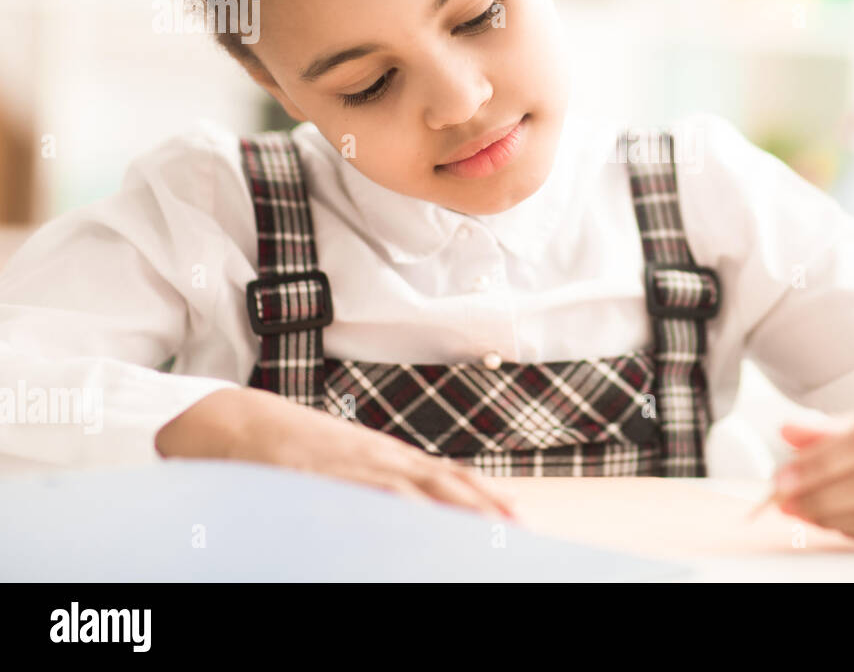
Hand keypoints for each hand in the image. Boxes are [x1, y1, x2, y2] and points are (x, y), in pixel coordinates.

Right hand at [156, 387, 517, 518]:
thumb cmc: (295, 447)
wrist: (242, 422)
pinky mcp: (328, 477)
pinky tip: (421, 523)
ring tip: (485, 526)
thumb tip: (407, 502)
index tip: (514, 513)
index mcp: (388, 456)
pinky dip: (398, 507)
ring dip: (454, 507)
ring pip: (416, 488)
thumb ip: (378, 480)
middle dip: (482, 504)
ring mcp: (356, 466)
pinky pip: (370, 493)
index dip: (482, 494)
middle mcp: (381, 458)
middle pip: (444, 482)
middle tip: (515, 526)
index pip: (447, 476)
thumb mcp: (347, 460)